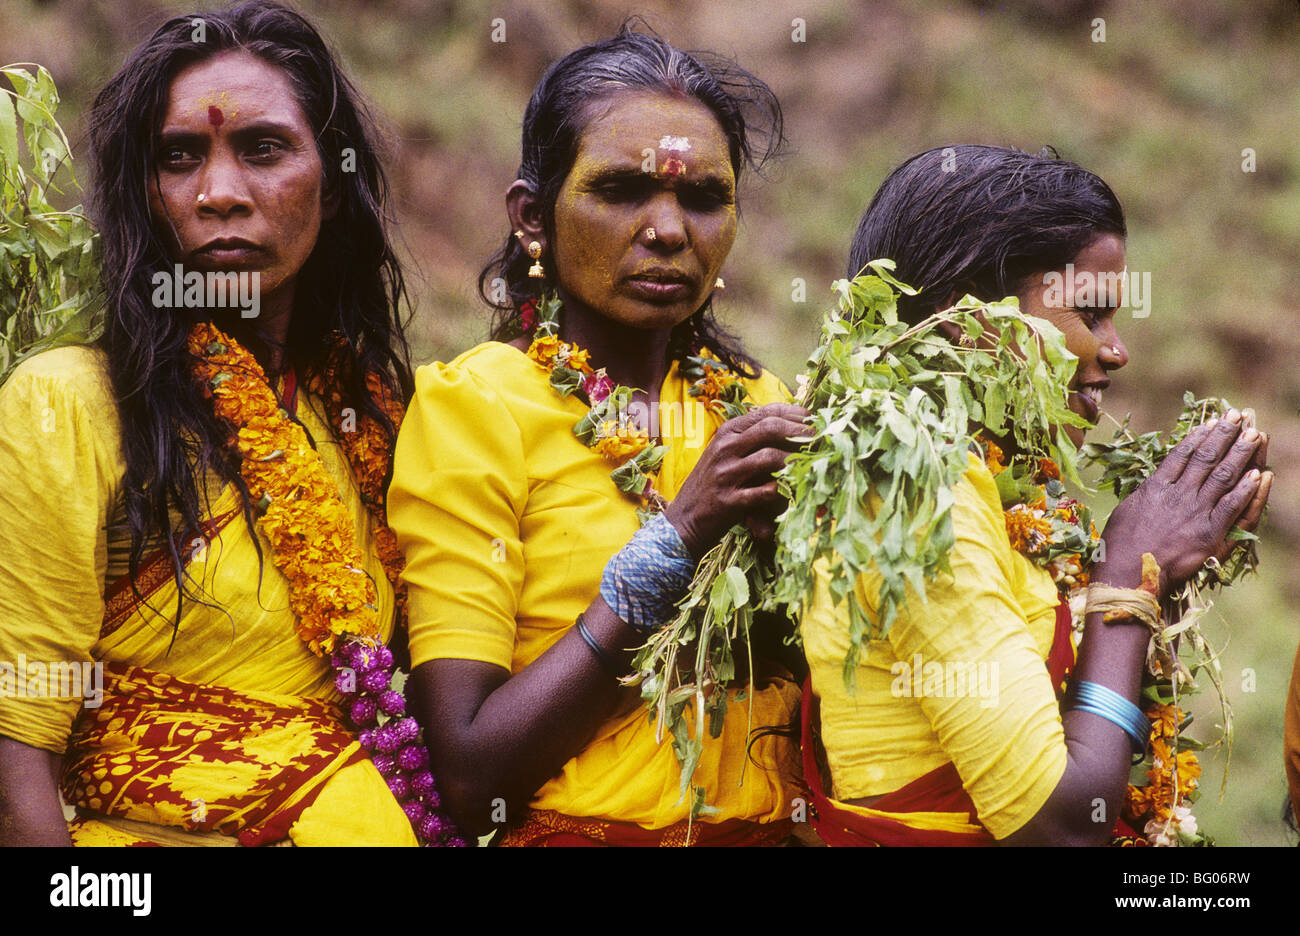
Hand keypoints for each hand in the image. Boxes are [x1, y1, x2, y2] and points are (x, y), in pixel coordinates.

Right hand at [664, 403, 810, 555]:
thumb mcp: (725, 455)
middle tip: (822, 440)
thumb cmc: (712, 486)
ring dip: (796, 461)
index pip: (766, 412)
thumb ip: (750, 439)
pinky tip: (793, 491)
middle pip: (770, 428)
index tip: (816, 420)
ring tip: (813, 465)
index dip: (796, 414)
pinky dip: (782, 490)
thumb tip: (791, 425)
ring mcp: (725, 474)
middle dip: (801, 432)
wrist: (684, 520)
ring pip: (770, 457)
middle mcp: (724, 448)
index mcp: (726, 433)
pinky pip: (764, 491)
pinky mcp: (729, 501)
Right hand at [1094, 409, 1270, 594]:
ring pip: (1223, 477)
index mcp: (1156, 487)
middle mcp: (1178, 495)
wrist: (1130, 573)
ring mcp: (1196, 513)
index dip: (1200, 436)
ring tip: (1253, 435)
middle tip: (1238, 416)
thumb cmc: (1120, 545)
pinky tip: (1258, 475)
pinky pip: (1233, 507)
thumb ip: (1147, 493)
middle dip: (1224, 435)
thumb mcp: (1127, 510)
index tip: (1212, 422)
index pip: (1182, 454)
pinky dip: (1246, 490)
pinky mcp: (1209, 533)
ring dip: (1240, 454)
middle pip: (1206, 458)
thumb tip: (1158, 481)